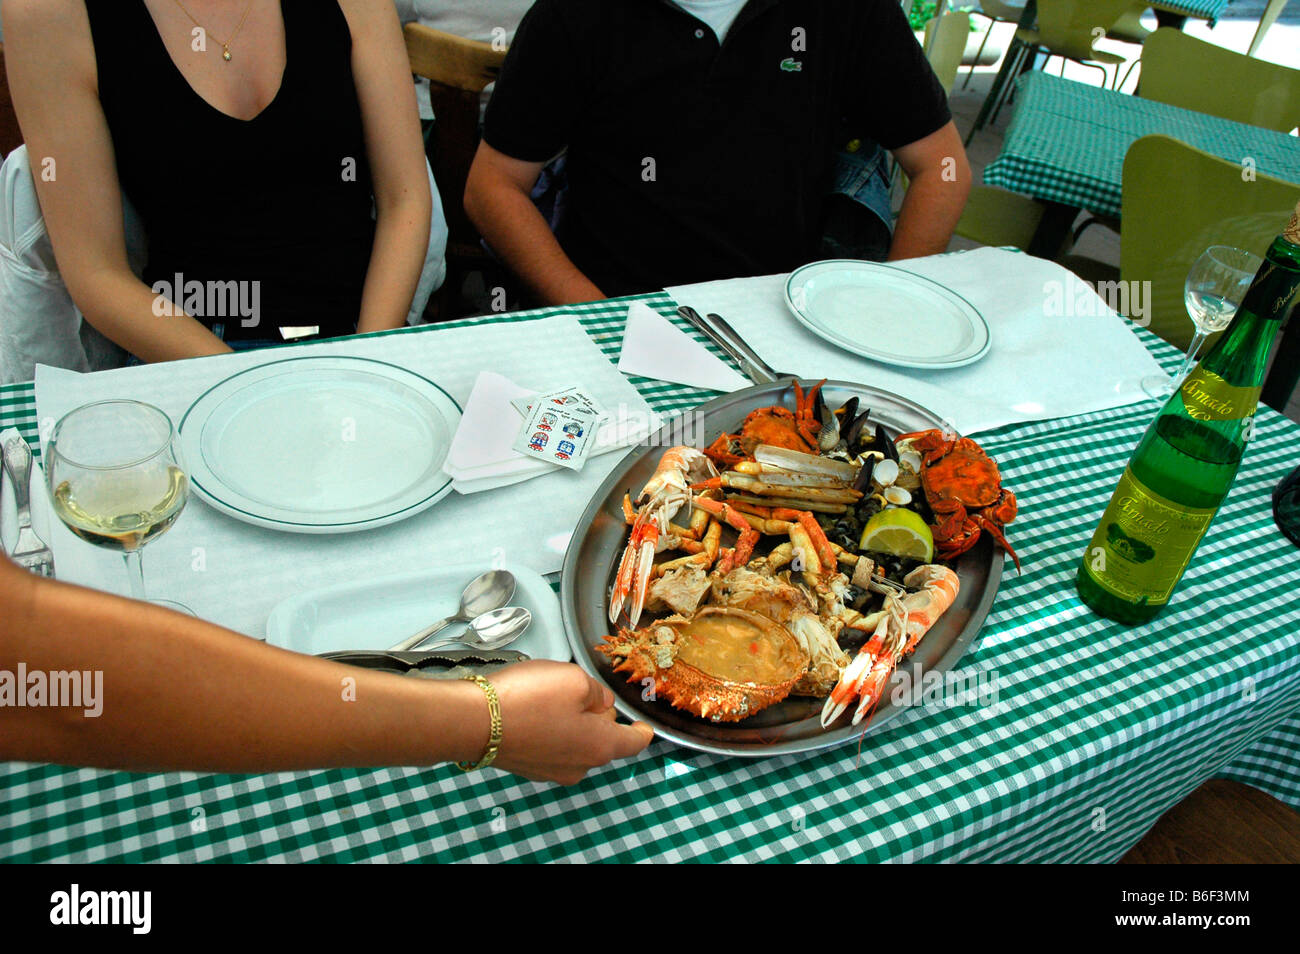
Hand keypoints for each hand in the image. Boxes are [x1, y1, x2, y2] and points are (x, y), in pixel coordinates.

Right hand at [487, 661, 653, 784]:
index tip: (646, 727)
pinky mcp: (527, 765)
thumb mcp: (576, 680)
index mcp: (599, 747)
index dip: (642, 731)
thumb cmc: (527, 700)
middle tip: (581, 689)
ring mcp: (550, 770)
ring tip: (550, 695)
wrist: (475, 721)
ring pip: (575, 741)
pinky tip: (532, 708)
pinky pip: (550, 744)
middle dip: (597, 715)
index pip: (633, 743)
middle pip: (602, 739)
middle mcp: (578, 766)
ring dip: (571, 720)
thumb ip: (597, 693)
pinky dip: (549, 727)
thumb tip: (598, 704)